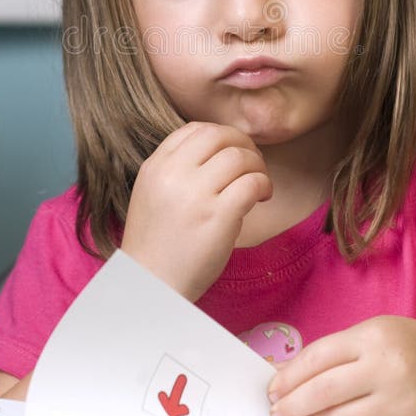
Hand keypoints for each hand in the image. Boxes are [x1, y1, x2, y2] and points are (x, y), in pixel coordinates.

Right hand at [121, 121, 271, 300]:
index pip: (194, 128)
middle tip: (252, 163)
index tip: (231, 151)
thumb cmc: (157, 244)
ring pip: (239, 157)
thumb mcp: (153, 192)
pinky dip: (264, 185)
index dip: (221, 135)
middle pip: (220, 135)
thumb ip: (177, 168)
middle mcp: (173, 174)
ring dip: (258, 167)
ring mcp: (196, 194)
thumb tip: (220, 149)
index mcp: (156, 166)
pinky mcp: (218, 216)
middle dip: (243, 144)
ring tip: (259, 184)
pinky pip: (251, 183)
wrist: (151, 286)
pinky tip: (262, 197)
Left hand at [267, 316, 415, 415]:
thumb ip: (333, 351)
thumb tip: (289, 375)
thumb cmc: (403, 344)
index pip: (318, 358)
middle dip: (293, 405)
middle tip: (277, 412)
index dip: (290, 376)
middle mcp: (385, 369)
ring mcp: (397, 402)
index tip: (273, 388)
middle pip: (324, 391)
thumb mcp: (369, 332)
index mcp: (371, 338)